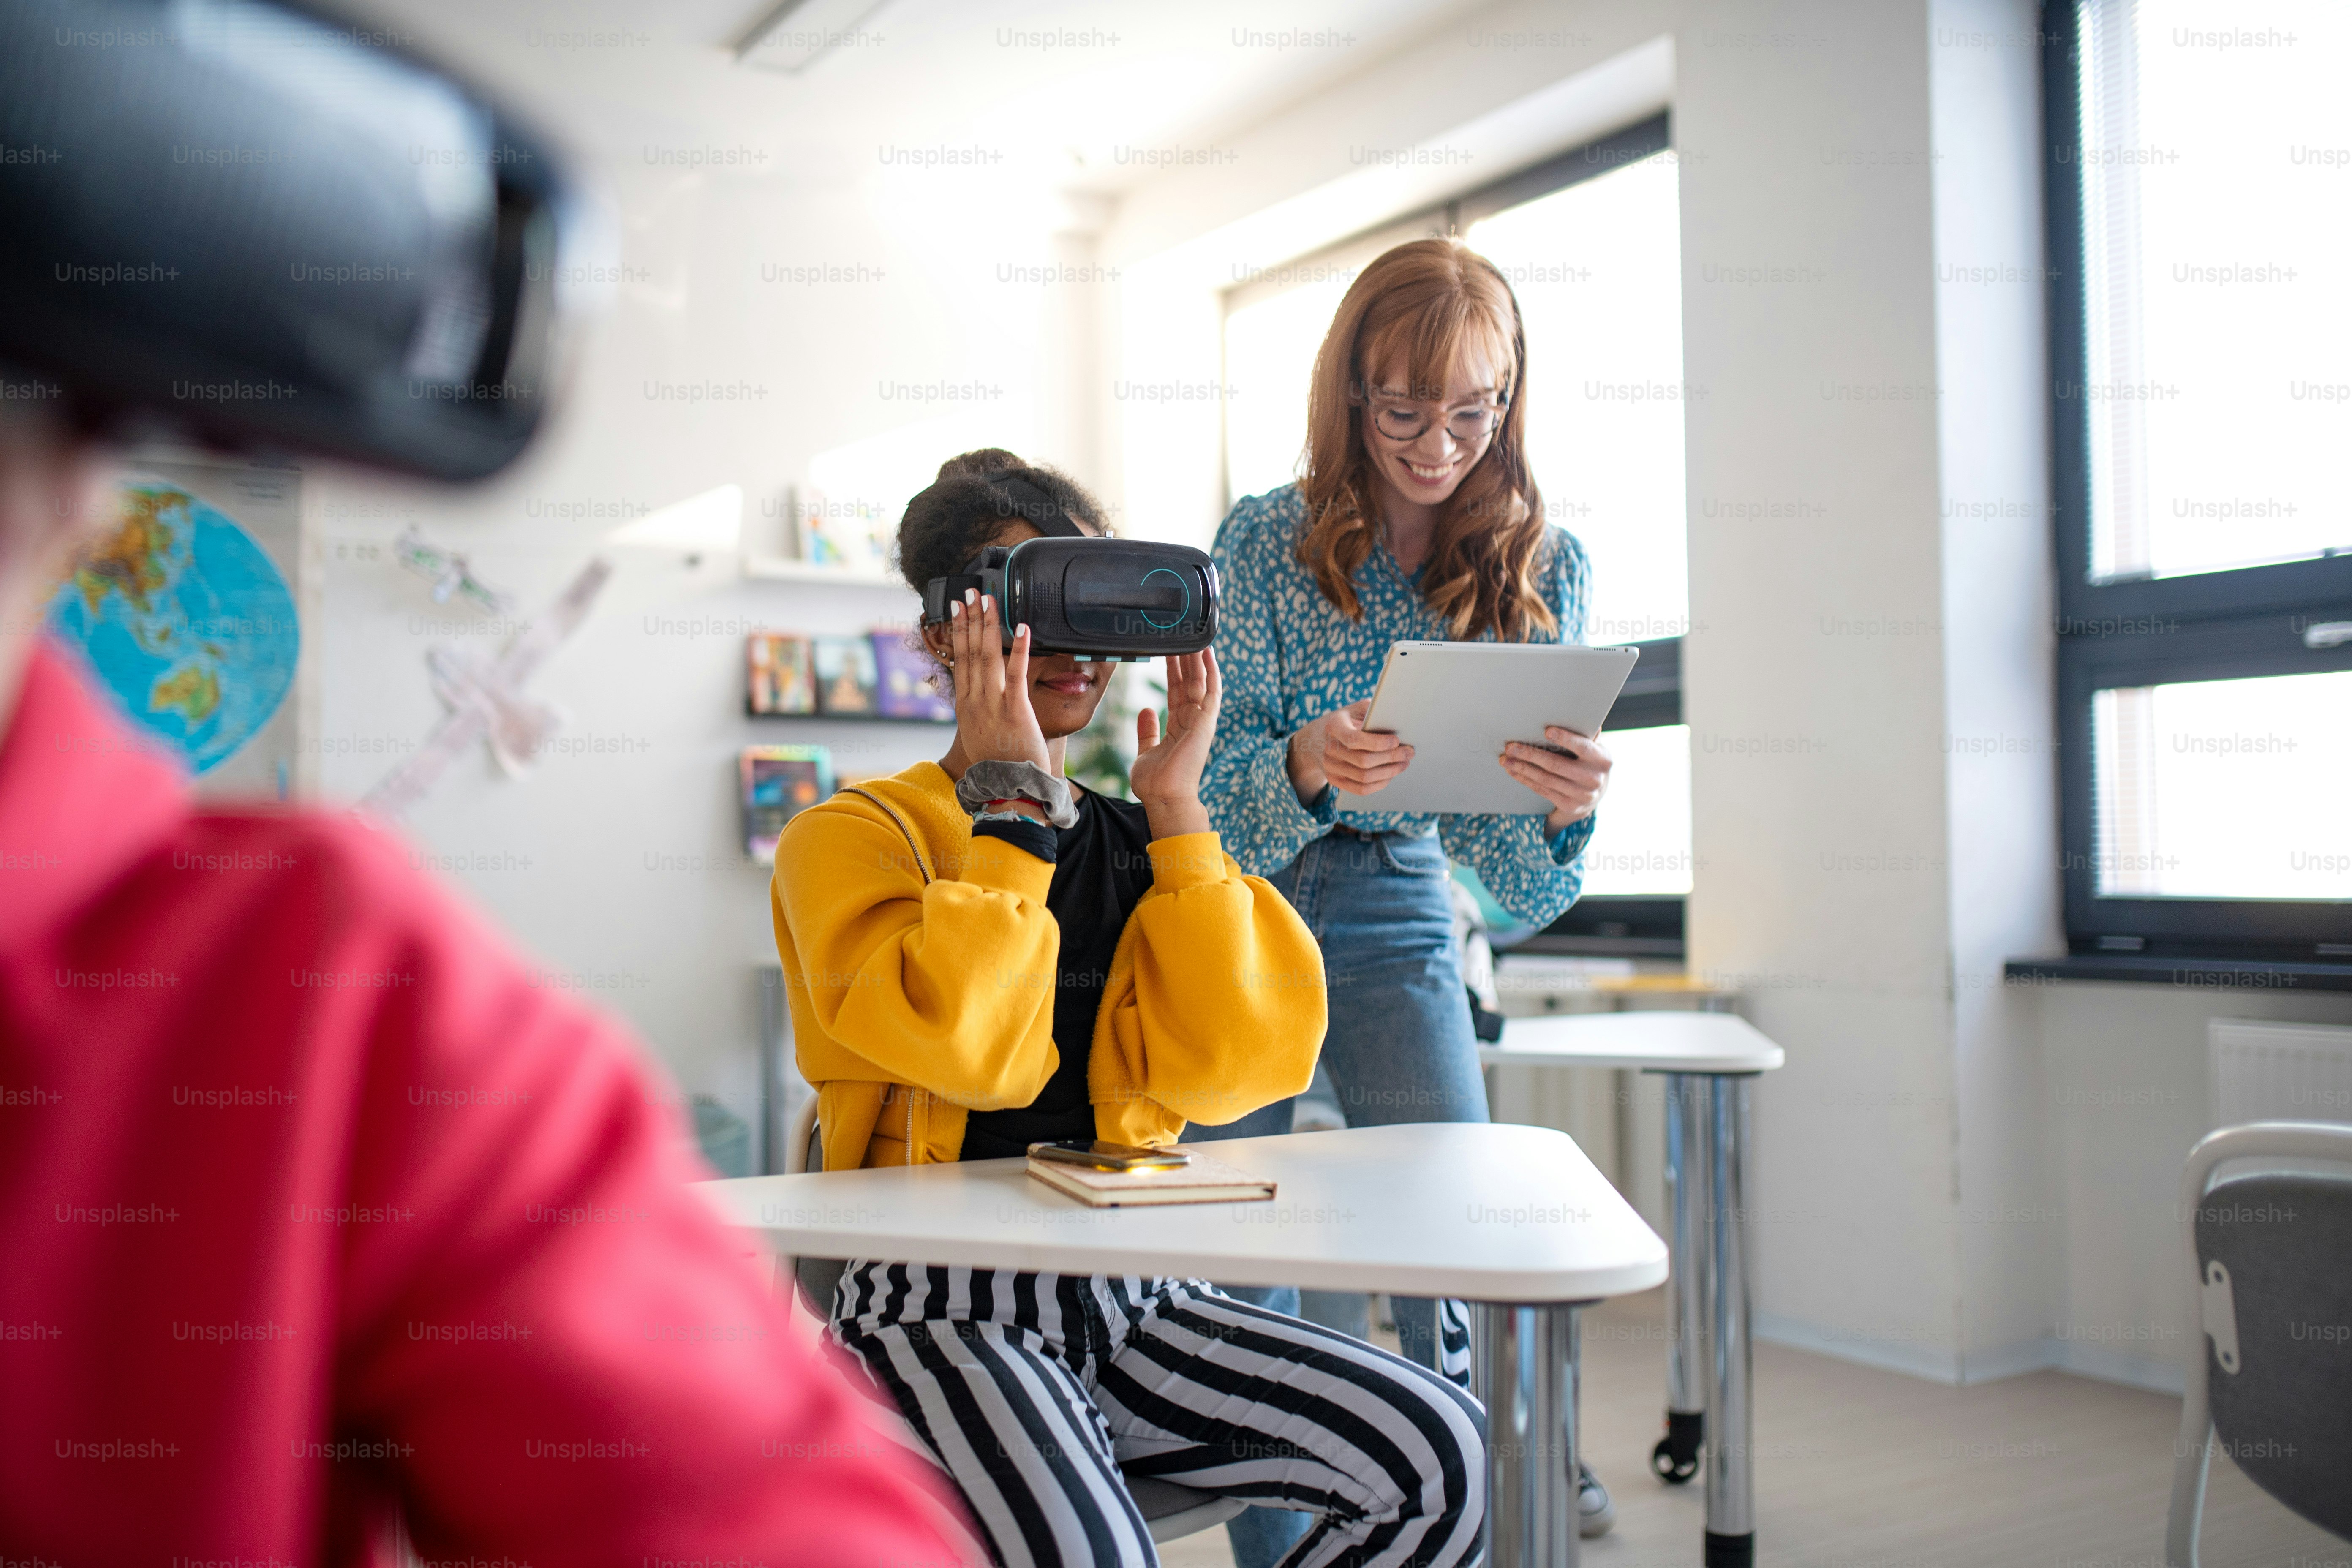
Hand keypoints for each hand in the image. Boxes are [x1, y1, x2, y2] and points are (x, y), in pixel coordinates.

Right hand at [948, 589, 1049, 772]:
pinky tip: (1022, 627)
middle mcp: (974, 702)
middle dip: (969, 619)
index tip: (957, 609)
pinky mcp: (1015, 710)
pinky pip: (1016, 673)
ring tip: (989, 600)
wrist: (1008, 793)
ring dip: (988, 625)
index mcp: (966, 707)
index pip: (959, 661)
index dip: (958, 632)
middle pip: (969, 653)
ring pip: (987, 657)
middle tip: (969, 592)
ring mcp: (993, 705)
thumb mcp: (981, 737)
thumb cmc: (1000, 768)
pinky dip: (1018, 648)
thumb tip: (981, 698)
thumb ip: (980, 714)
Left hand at [1127, 649, 1218, 839]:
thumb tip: (1146, 710)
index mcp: (1179, 726)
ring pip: (1200, 680)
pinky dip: (1210, 670)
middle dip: (1184, 658)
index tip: (1169, 651)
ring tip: (1192, 634)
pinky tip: (1207, 651)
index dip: (1173, 670)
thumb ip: (1148, 730)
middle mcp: (1192, 721)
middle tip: (1177, 633)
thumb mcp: (1145, 751)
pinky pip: (1211, 690)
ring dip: (1196, 658)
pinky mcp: (1206, 721)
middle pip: (1189, 681)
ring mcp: (1201, 720)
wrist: (1164, 798)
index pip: (1177, 691)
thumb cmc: (1155, 783)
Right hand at [1286, 698, 1413, 801]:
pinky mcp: (1334, 781)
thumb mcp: (1354, 709)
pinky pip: (1361, 789)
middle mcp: (1329, 749)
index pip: (1355, 739)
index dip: (1378, 742)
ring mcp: (1330, 768)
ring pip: (1364, 777)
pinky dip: (1380, 784)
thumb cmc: (1344, 721)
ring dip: (1389, 772)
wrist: (1315, 740)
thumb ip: (1372, 711)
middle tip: (1409, 752)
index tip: (1397, 740)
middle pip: (1363, 761)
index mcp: (1333, 727)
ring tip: (1404, 763)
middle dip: (1391, 757)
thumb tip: (1397, 718)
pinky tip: (1391, 775)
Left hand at [1502, 726, 1612, 833]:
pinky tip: (1513, 771)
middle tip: (1510, 746)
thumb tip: (1576, 714)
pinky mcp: (1569, 805)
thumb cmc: (1590, 764)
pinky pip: (1542, 790)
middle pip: (1556, 765)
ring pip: (1545, 779)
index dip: (1565, 739)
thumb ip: (1586, 736)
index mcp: (1603, 759)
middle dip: (1530, 754)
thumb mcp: (1594, 750)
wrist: (1594, 796)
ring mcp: (1582, 795)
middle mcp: (1594, 778)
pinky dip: (1525, 779)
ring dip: (1522, 768)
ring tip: (1506, 759)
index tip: (1547, 731)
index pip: (1583, 747)